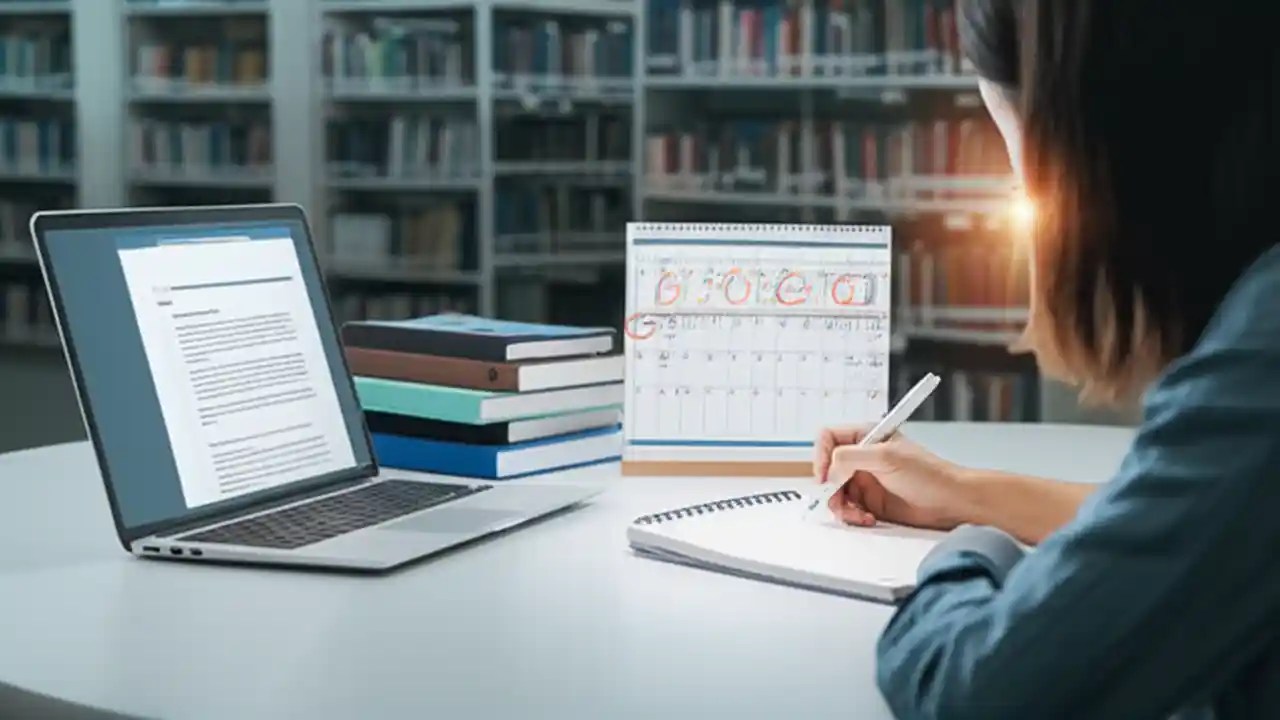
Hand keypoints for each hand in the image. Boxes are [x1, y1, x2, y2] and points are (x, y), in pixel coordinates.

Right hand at [812, 425, 971, 529]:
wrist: (951, 503)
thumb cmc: (929, 475)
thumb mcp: (887, 457)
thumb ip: (851, 457)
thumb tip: (829, 469)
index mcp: (866, 437)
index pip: (828, 438)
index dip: (821, 455)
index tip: (825, 474)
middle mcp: (863, 457)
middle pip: (828, 469)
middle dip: (830, 487)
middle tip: (838, 499)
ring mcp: (865, 480)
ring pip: (834, 492)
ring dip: (840, 505)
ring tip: (856, 514)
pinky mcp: (870, 502)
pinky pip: (847, 509)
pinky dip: (852, 516)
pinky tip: (867, 519)